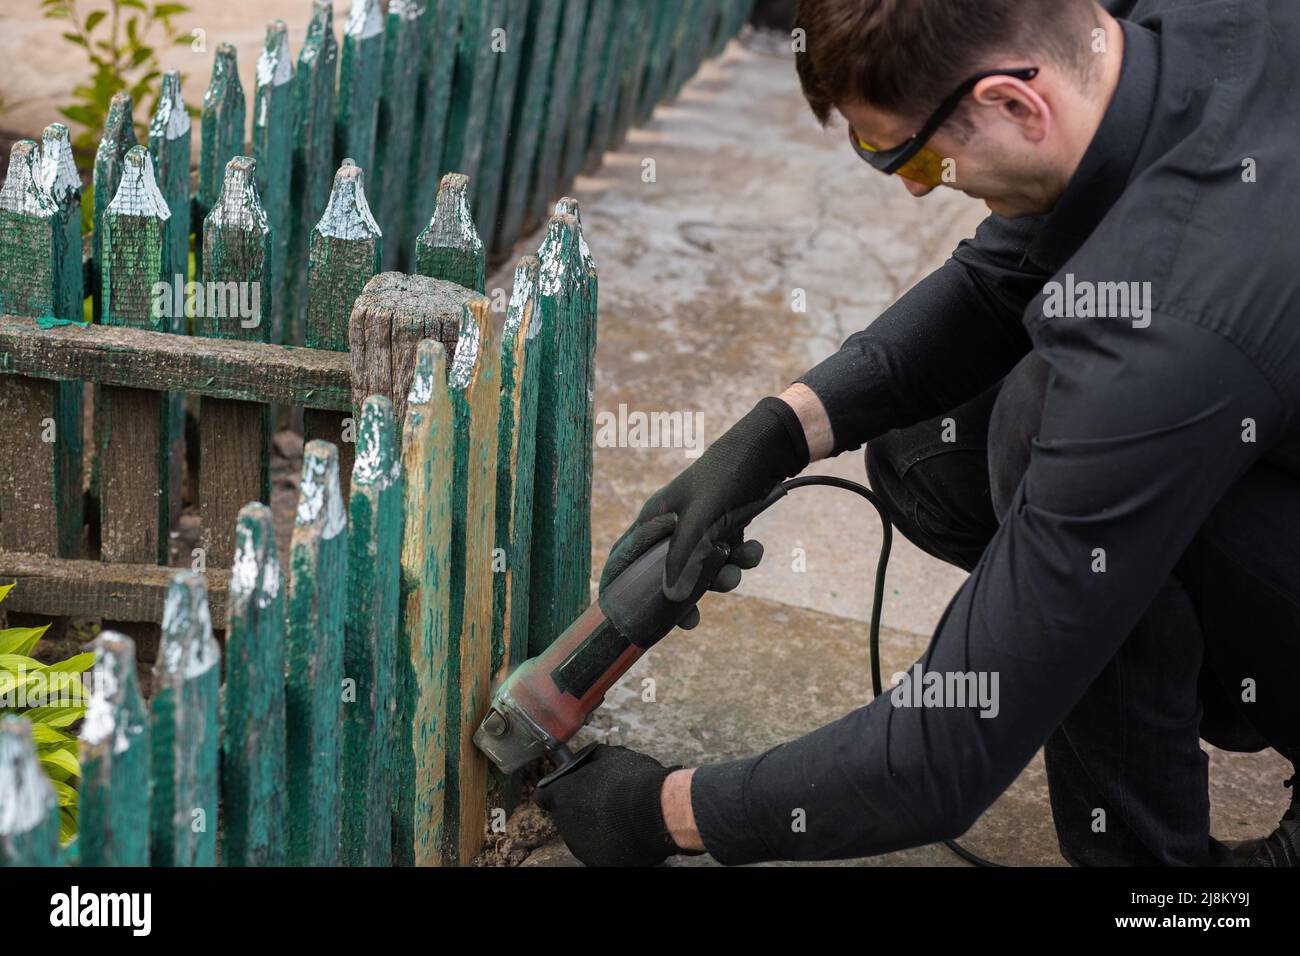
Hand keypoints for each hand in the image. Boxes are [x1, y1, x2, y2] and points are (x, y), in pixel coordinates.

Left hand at [534, 746, 679, 866]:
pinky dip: (609, 843)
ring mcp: (580, 846)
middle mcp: (565, 823)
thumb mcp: (609, 755)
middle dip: (580, 808)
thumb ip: (589, 759)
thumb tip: (585, 759)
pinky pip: (599, 850)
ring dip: (594, 826)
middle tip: (604, 801)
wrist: (655, 812)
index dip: (556, 790)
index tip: (569, 789)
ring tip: (620, 817)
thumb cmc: (630, 781)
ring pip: (581, 834)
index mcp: (562, 795)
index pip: (543, 795)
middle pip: (566, 815)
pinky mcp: (597, 862)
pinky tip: (626, 832)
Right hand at [599, 397, 810, 625]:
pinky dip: (744, 558)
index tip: (619, 612)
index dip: (620, 583)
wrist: (767, 450)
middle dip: (686, 594)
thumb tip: (673, 600)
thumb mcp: (700, 519)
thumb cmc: (724, 477)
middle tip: (691, 619)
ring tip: (736, 571)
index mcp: (655, 519)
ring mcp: (701, 529)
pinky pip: (730, 557)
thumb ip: (684, 559)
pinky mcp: (726, 529)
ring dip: (723, 576)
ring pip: (705, 569)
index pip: (626, 555)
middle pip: (668, 573)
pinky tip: (754, 549)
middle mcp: (674, 526)